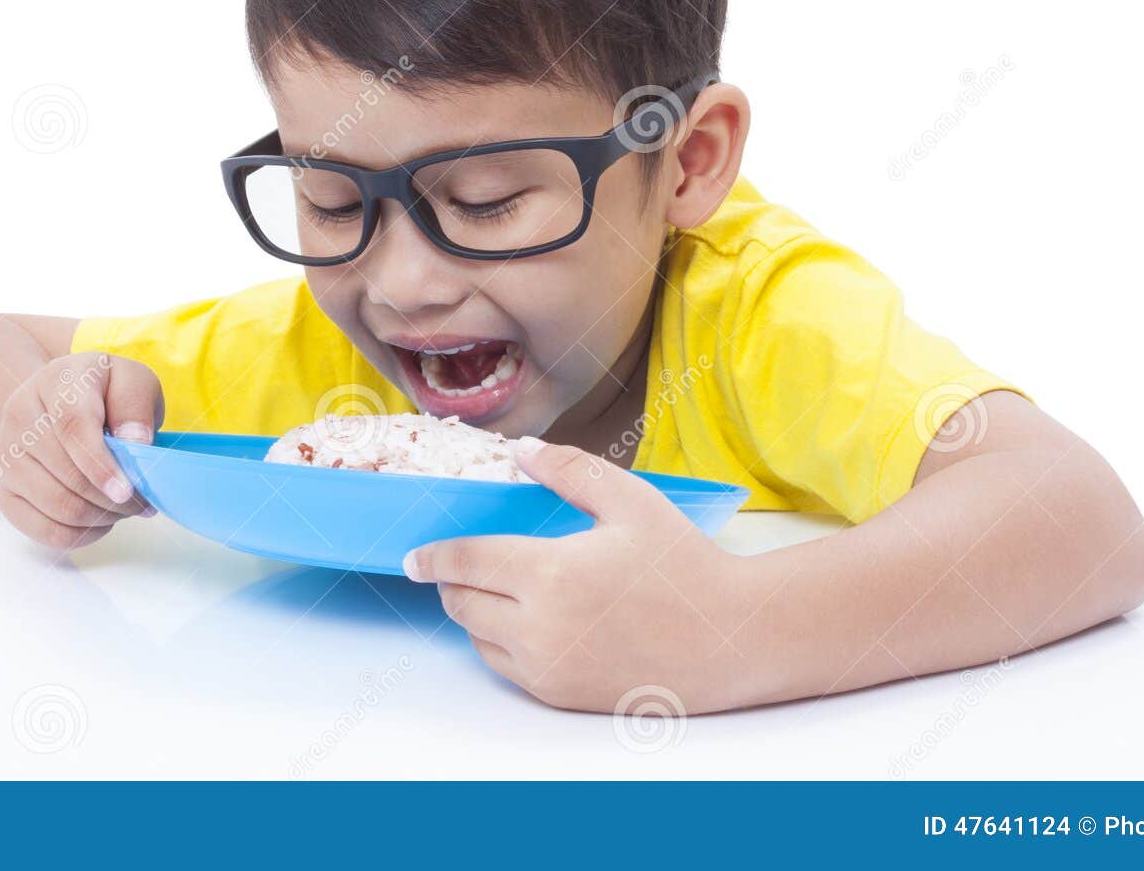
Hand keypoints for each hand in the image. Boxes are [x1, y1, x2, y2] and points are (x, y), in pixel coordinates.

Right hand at [0, 351, 162, 550]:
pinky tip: (100, 520)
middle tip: (143, 501)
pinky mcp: (4, 491)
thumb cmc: (105, 394)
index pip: (72, 426)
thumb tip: (133, 443)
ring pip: (57, 506)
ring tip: (125, 508)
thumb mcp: (132, 381)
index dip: (101, 464)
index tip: (128, 490)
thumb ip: (135, 404)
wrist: (63, 404)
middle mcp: (19, 415)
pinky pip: (42, 529)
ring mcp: (5, 454)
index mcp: (55, 381)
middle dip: (114, 498)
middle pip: (67, 474)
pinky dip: (80, 534)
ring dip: (101, 517)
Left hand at [403, 438, 753, 713]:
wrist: (731, 639)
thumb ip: (569, 470)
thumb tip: (519, 450)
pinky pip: (507, 668)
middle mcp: (539, 628)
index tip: (412, 556)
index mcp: (550, 575)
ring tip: (496, 588)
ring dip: (475, 612)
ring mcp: (548, 668)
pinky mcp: (561, 694)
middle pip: (461, 604)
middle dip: (451, 582)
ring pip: (479, 639)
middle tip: (457, 564)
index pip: (464, 563)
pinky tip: (526, 620)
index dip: (431, 557)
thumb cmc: (685, 565)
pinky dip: (501, 643)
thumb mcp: (630, 501)